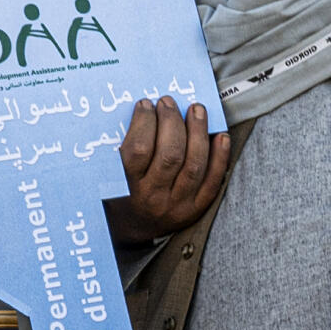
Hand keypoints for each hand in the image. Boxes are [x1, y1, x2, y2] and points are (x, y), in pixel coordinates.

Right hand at [107, 97, 232, 244]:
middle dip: (171, 121)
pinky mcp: (196, 208)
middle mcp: (153, 197)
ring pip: (194, 164)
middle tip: (168, 102)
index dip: (144, 122)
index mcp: (127, 187)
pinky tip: (221, 135)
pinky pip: (213, 181)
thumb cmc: (120, 192)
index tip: (145, 104)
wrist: (134, 227)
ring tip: (196, 110)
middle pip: (170, 154)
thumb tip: (140, 107)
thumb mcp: (109, 174)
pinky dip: (220, 156)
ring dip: (198, 132)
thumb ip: (120, 147)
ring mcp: (177, 204)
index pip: (138, 150)